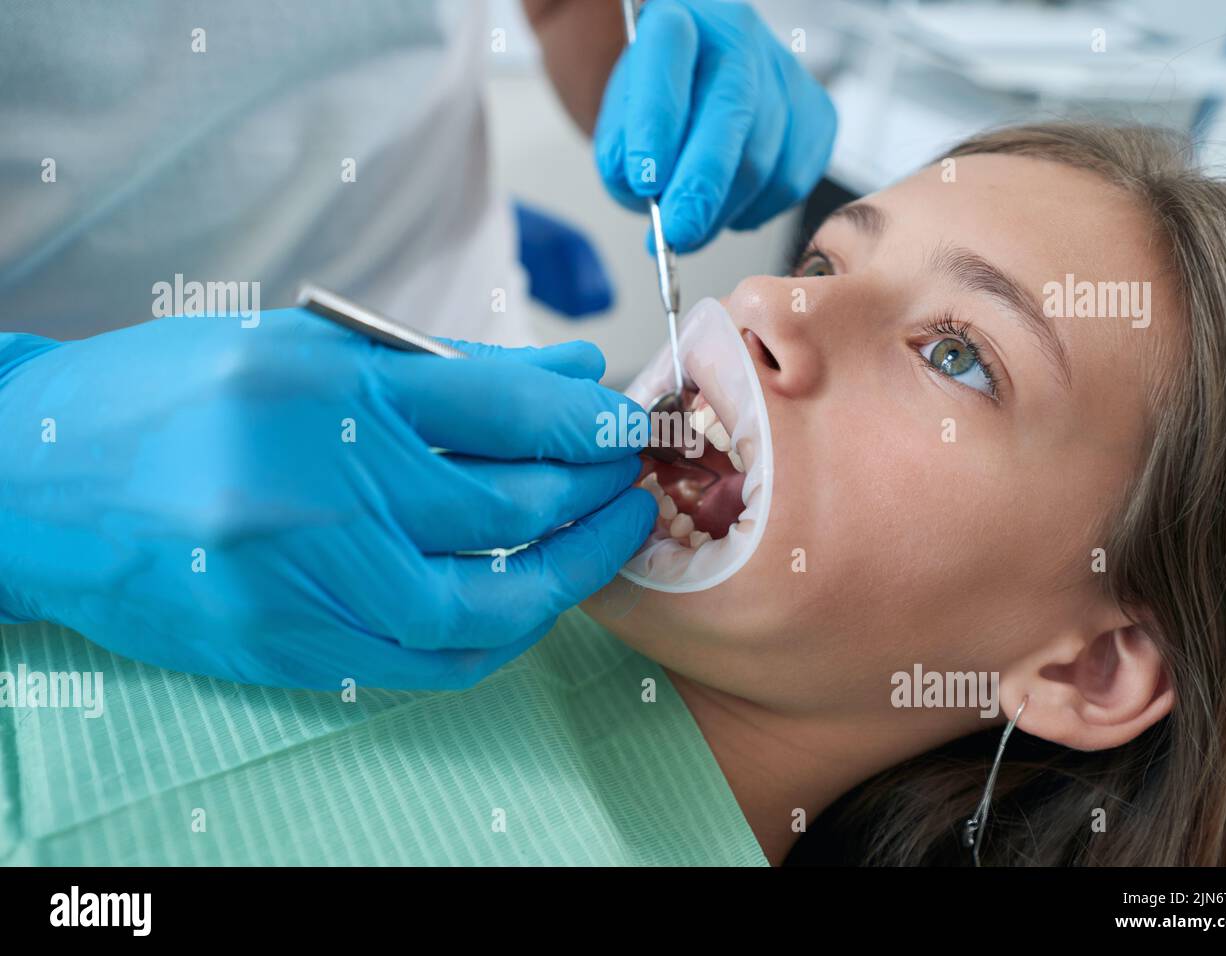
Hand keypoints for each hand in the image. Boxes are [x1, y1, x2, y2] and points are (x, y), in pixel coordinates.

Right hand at [0, 310, 655, 688]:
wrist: (33, 482)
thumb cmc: (168, 395)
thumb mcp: (306, 347)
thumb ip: (449, 368)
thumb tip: (570, 376)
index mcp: (319, 386)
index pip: (499, 405)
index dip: (587, 417)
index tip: (632, 419)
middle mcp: (313, 487)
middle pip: (503, 500)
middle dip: (591, 485)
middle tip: (629, 472)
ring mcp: (297, 581)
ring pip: (480, 601)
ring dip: (567, 573)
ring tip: (607, 538)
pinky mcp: (282, 648)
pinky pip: (423, 663)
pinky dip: (494, 634)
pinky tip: (529, 597)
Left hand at [594, 0, 836, 252]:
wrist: (698, 94)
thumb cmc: (658, 108)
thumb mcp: (617, 124)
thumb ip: (620, 158)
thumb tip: (650, 193)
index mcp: (676, 20)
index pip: (668, 56)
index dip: (656, 122)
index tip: (644, 179)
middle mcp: (736, 36)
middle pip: (732, 113)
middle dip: (701, 185)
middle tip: (675, 232)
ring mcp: (784, 73)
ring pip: (762, 160)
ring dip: (721, 211)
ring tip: (689, 227)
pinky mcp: (817, 115)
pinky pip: (790, 182)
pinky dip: (754, 210)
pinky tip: (729, 205)